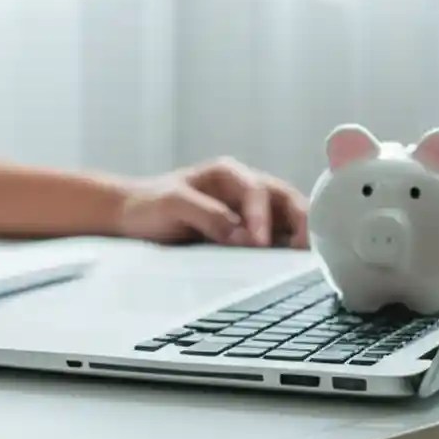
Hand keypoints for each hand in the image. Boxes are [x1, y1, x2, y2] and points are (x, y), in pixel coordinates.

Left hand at [115, 157, 308, 247]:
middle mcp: (245, 188)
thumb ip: (207, 215)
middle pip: (286, 199)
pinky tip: (292, 265)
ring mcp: (249, 209)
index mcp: (228, 173)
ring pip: (287, 218)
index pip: (257, 191)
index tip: (259, 243)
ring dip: (299, 235)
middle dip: (301, 221)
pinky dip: (286, 247)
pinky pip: (275, 236)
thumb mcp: (172, 204)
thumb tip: (243, 236)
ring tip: (307, 260)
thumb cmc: (149, 204)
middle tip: (305, 250)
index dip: (261, 216)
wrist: (132, 215)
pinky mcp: (247, 230)